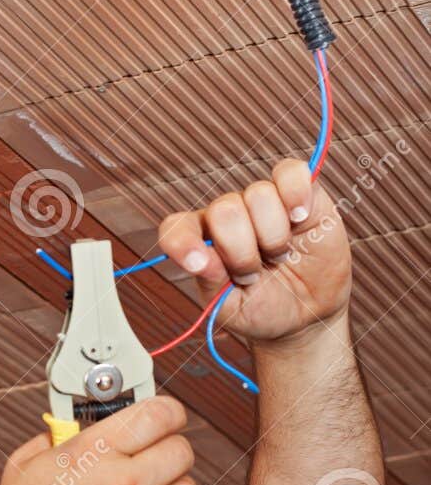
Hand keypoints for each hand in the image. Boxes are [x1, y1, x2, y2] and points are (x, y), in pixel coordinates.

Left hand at [157, 158, 350, 344]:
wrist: (307, 311)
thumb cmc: (263, 308)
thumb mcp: (231, 308)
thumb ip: (212, 283)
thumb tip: (201, 260)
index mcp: (201, 241)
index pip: (176, 227)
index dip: (184, 242)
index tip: (199, 266)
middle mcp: (228, 216)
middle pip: (224, 212)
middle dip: (243, 252)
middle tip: (255, 273)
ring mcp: (261, 202)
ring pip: (259, 195)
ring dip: (274, 236)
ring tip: (279, 256)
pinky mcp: (298, 193)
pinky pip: (291, 172)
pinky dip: (296, 195)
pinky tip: (300, 219)